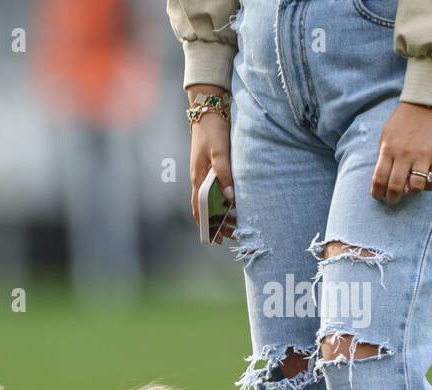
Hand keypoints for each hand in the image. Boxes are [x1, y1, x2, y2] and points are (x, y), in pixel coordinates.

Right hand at [187, 84, 235, 243]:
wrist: (207, 108)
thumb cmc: (212, 130)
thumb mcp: (219, 152)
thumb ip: (224, 174)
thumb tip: (229, 198)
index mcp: (198, 179)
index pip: (199, 209)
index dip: (207, 225)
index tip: (217, 239)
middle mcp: (199, 179)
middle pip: (206, 208)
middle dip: (216, 223)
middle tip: (230, 236)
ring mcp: (205, 173)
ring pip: (211, 200)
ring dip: (221, 213)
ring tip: (234, 224)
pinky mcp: (212, 166)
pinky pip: (216, 189)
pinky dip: (223, 200)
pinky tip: (233, 204)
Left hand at [371, 102, 431, 204]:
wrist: (427, 104)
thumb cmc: (403, 121)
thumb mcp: (386, 136)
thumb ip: (383, 156)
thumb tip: (383, 179)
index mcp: (388, 150)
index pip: (379, 180)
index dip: (377, 193)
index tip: (379, 196)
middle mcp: (405, 155)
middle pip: (395, 187)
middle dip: (392, 198)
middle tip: (393, 200)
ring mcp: (423, 155)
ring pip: (416, 187)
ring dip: (411, 193)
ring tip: (410, 190)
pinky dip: (430, 187)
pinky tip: (426, 183)